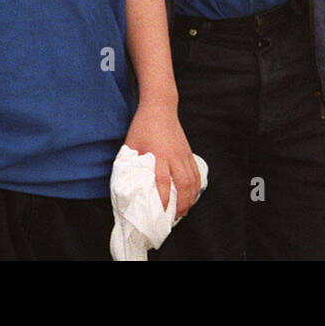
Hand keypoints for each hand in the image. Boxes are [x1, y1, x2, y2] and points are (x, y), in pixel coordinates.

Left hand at [125, 102, 200, 218]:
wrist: (160, 107)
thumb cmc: (143, 126)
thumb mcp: (131, 144)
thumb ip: (132, 163)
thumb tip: (128, 182)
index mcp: (159, 155)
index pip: (163, 181)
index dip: (164, 199)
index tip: (162, 212)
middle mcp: (174, 156)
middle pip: (183, 185)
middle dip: (182, 204)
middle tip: (175, 218)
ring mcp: (184, 154)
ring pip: (192, 180)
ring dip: (190, 198)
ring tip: (185, 210)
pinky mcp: (188, 152)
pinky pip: (196, 173)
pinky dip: (196, 186)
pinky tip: (193, 195)